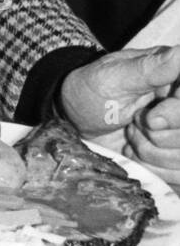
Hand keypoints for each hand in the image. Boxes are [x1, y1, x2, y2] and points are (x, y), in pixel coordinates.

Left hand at [60, 47, 179, 171]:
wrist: (77, 118)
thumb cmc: (93, 88)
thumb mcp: (116, 76)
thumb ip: (152, 68)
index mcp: (178, 77)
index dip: (175, 115)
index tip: (149, 118)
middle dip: (156, 135)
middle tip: (133, 121)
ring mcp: (179, 134)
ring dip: (151, 153)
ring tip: (131, 135)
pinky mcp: (174, 158)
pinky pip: (179, 177)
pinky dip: (154, 171)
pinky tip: (136, 155)